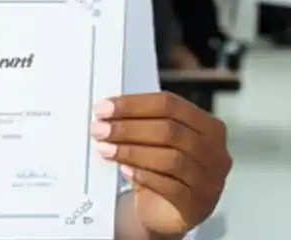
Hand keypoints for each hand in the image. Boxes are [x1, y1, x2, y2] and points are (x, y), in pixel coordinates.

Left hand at [91, 93, 230, 235]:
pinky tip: (125, 170)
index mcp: (207, 126)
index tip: (104, 108)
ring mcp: (209, 180)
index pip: (170, 105)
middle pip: (170, 130)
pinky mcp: (197, 204)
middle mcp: (214, 151)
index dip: (134, 104)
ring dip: (132, 151)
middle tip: (100, 129)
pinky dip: (144, 176)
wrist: (166, 211)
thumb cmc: (162, 169)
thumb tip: (108, 112)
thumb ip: (141, 123)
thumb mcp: (156, 141)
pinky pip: (170, 187)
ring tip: (106, 149)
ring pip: (171, 159)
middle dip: (128, 128)